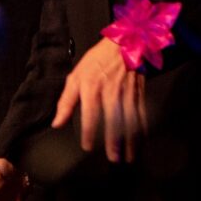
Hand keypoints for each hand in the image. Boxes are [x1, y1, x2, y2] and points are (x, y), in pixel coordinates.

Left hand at [54, 37, 146, 163]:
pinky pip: (141, 114)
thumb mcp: (76, 76)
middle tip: (113, 157)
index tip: (87, 147)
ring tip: (129, 156)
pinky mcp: (138, 92)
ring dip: (130, 139)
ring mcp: (127, 92)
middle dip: (114, 140)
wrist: (124, 43)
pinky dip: (143, 130)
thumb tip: (57, 122)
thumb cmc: (97, 61)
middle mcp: (110, 90)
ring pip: (130, 119)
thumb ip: (66, 101)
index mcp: (92, 87)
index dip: (88, 131)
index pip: (90, 112)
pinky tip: (142, 142)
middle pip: (113, 118)